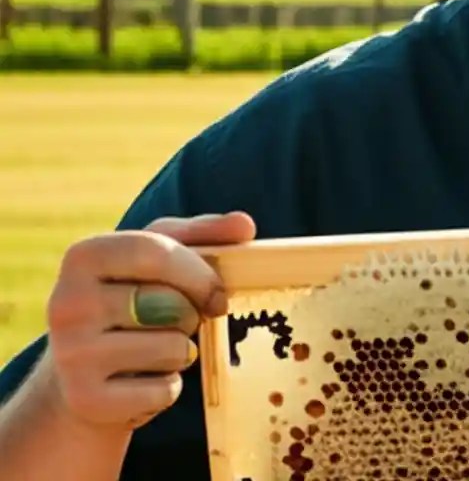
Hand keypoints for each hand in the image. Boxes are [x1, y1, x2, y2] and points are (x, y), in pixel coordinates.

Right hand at [41, 213, 255, 430]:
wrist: (75, 378)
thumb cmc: (130, 303)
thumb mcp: (157, 260)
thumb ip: (204, 236)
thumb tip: (244, 224)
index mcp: (83, 257)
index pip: (156, 253)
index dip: (199, 275)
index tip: (216, 294)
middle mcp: (67, 304)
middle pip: (171, 305)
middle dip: (189, 317)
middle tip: (172, 323)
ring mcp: (72, 355)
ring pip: (172, 350)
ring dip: (180, 354)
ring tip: (152, 351)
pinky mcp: (86, 400)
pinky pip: (164, 391)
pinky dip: (167, 388)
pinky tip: (141, 382)